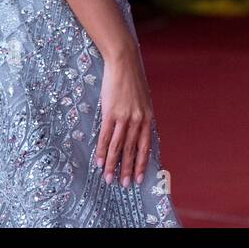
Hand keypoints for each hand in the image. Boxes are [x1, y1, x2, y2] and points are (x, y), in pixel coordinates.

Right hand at [95, 46, 154, 187]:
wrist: (124, 62)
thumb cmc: (132, 80)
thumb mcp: (143, 100)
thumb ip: (141, 117)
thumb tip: (138, 132)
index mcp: (147, 117)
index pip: (145, 146)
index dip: (142, 163)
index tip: (140, 178)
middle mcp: (138, 119)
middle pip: (132, 150)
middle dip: (128, 169)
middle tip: (125, 185)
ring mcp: (124, 117)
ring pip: (119, 147)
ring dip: (113, 165)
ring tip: (109, 178)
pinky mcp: (111, 112)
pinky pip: (107, 136)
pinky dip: (103, 151)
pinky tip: (100, 162)